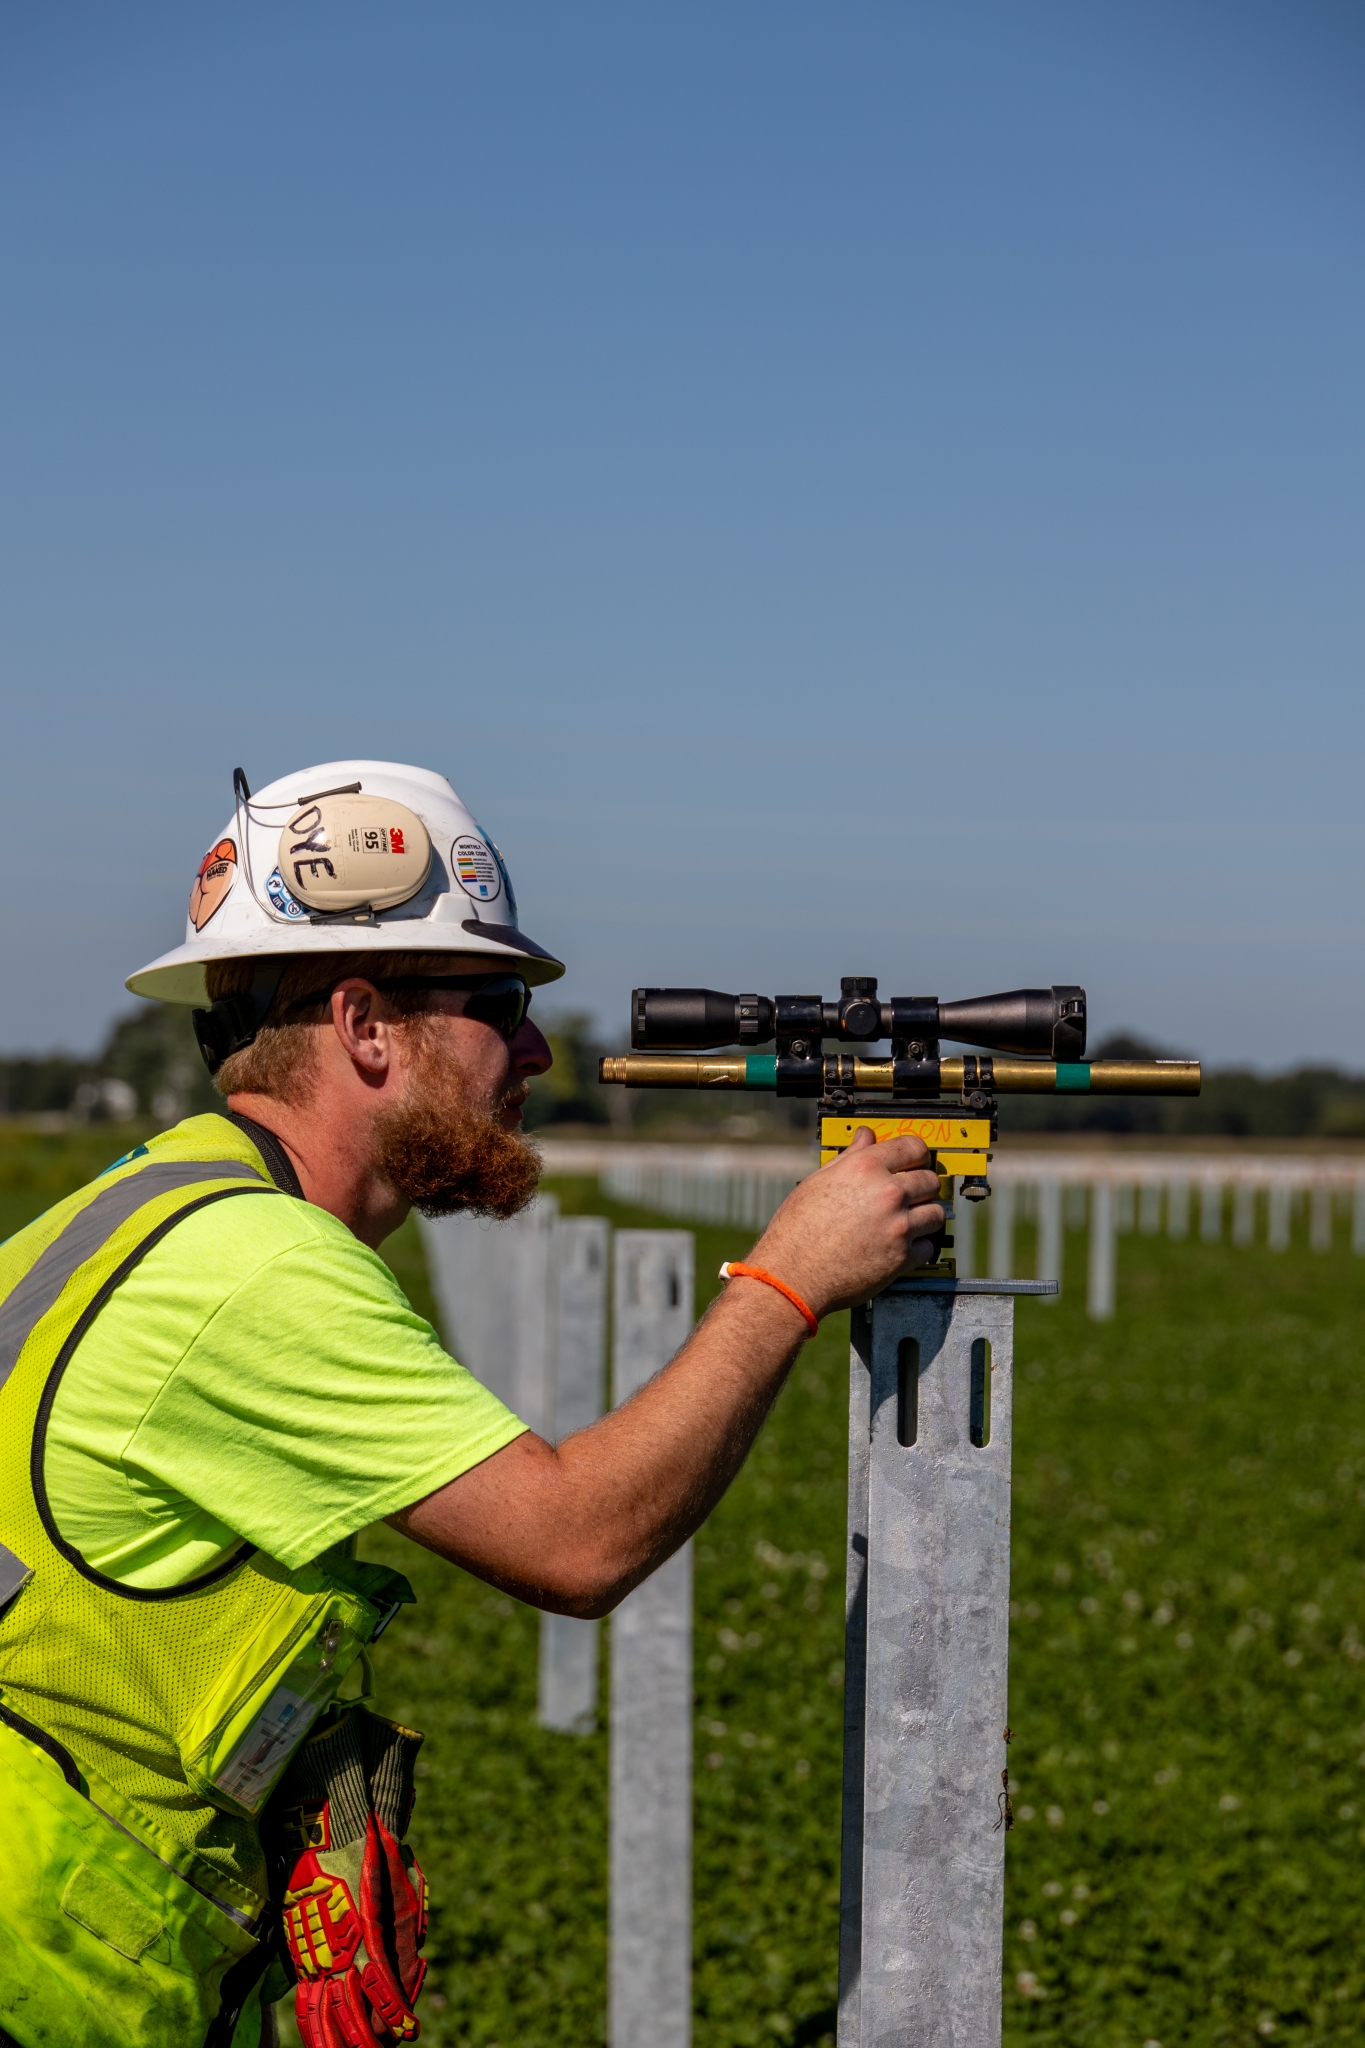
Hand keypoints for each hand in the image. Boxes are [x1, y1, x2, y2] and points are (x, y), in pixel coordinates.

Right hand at [744, 1128, 943, 1317]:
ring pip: (936, 1213)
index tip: (917, 1161)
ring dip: (926, 1216)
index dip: (917, 1154)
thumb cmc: (797, 1231)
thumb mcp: (817, 1182)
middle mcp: (887, 1193)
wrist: (793, 1275)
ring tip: (909, 1220)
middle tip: (913, 1193)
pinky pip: (928, 1246)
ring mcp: (898, 1226)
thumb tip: (865, 1138)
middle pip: (931, 1180)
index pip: (913, 1147)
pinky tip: (903, 1245)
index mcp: (865, 1168)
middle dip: (923, 1186)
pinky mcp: (902, 1257)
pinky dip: (919, 1246)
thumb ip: (850, 1157)